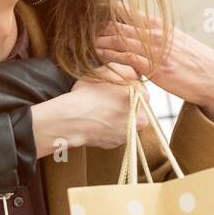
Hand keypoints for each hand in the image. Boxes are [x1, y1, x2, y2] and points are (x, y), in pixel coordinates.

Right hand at [31, 63, 146, 154]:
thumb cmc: (87, 94)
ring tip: (103, 111)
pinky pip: (118, 133)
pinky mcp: (117, 144)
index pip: (142, 90)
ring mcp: (129, 133)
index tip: (116, 89)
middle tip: (109, 100)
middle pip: (138, 107)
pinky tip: (99, 121)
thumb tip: (136, 74)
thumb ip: (128, 70)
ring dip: (120, 116)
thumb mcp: (107, 71)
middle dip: (127, 103)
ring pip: (128, 121)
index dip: (128, 87)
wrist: (71, 119)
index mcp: (141, 98)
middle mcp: (141, 118)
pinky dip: (111, 128)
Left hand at [97, 11, 213, 126]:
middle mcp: (157, 35)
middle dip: (100, 28)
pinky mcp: (155, 68)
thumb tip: (140, 30)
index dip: (107, 14)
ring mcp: (156, 51)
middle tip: (83, 29)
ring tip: (86, 41)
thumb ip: (158, 35)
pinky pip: (127, 58)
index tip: (92, 15)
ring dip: (101, 40)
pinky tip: (99, 53)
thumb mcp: (178, 41)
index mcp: (161, 27)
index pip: (128, 14)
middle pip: (119, 26)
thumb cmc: (196, 62)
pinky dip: (111, 54)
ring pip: (120, 40)